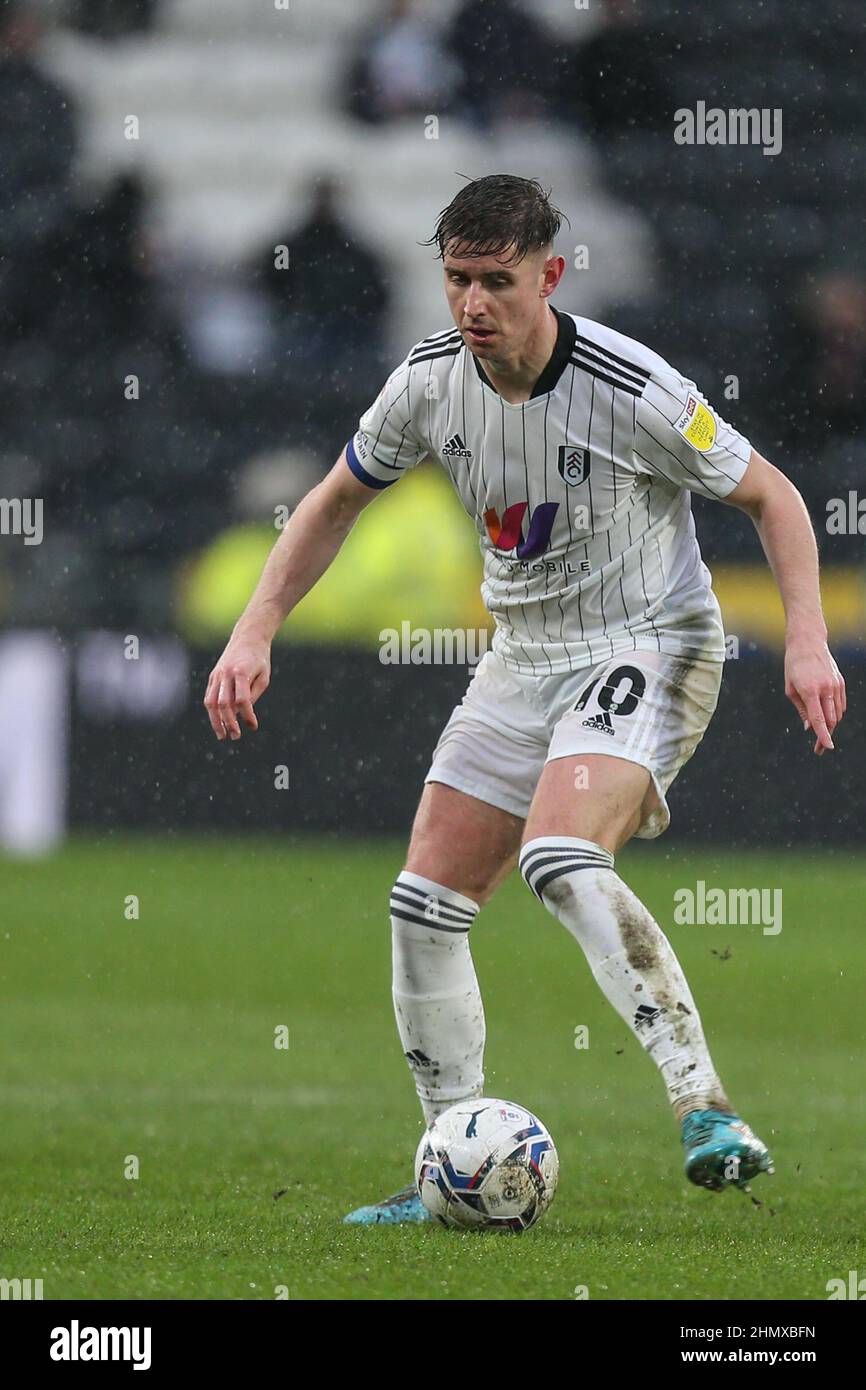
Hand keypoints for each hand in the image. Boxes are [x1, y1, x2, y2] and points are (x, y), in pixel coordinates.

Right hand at [203, 629, 270, 740]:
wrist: (248, 637)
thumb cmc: (260, 659)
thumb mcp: (263, 677)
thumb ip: (253, 695)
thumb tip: (242, 715)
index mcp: (241, 672)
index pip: (242, 700)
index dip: (247, 715)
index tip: (253, 726)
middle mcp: (226, 674)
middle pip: (223, 704)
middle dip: (229, 723)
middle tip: (235, 737)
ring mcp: (217, 675)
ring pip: (211, 702)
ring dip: (215, 721)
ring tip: (222, 735)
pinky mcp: (213, 676)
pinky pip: (209, 697)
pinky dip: (212, 711)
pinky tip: (218, 722)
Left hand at [784, 634, 845, 755]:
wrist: (808, 643)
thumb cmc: (793, 666)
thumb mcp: (790, 689)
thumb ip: (801, 709)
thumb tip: (808, 727)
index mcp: (810, 690)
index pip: (819, 718)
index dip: (823, 735)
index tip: (827, 747)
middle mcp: (826, 688)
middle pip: (831, 720)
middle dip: (826, 736)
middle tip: (819, 749)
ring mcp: (835, 685)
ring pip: (838, 714)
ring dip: (831, 726)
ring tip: (822, 734)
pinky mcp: (840, 683)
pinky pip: (841, 704)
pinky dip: (836, 714)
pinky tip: (828, 719)